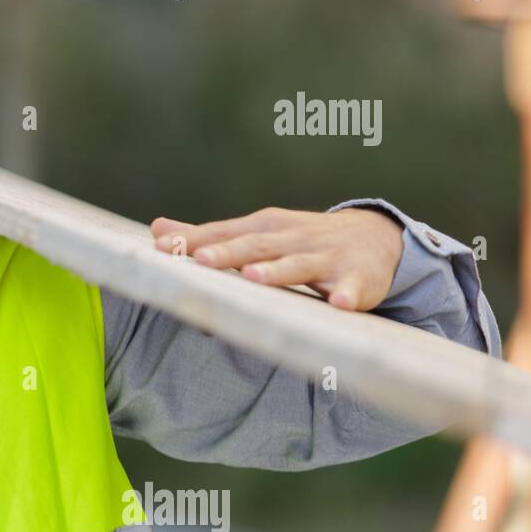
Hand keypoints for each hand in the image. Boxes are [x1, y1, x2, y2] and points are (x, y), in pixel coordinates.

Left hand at [150, 206, 404, 311]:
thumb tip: (158, 229)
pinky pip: (351, 289)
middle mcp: (293, 238)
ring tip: (255, 278)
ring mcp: (326, 258)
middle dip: (229, 253)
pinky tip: (339, 304)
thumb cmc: (300, 239)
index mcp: (266, 227)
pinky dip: (346, 296)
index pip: (226, 233)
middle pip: (257, 246)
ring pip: (299, 265)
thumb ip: (209, 235)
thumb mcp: (257, 231)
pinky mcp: (356, 279)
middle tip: (201, 260)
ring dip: (278, 271)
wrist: (373, 237)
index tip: (163, 245)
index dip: (196, 240)